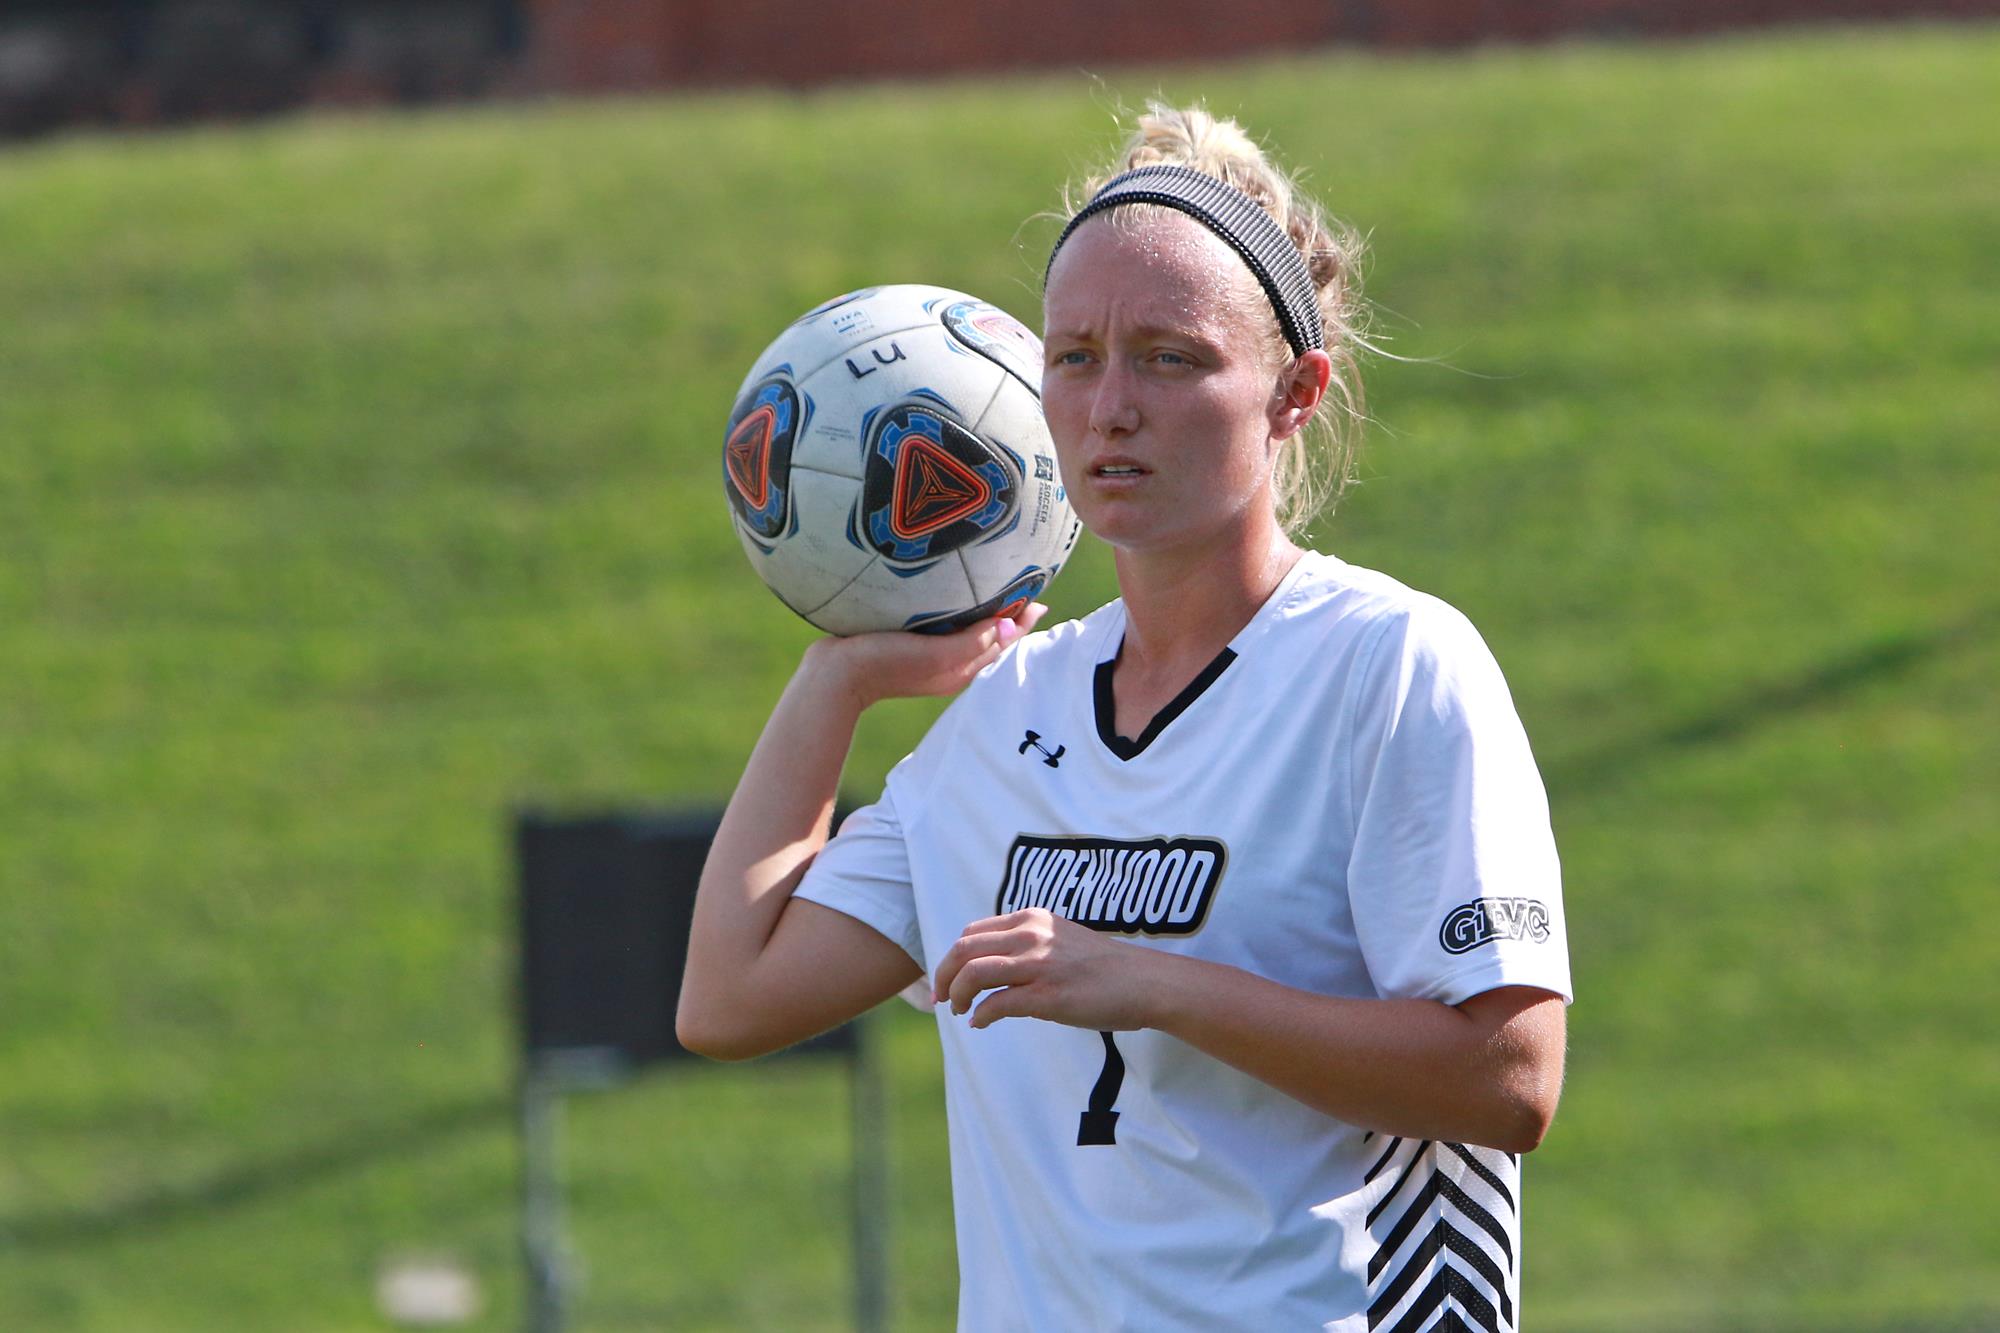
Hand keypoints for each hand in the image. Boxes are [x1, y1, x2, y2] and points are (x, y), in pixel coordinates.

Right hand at [807, 603, 1047, 707]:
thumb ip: (974, 641)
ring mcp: (929, 657)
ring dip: (984, 614)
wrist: (833, 677)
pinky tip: (950, 597)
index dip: (1021, 621)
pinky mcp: (909, 648)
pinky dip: (958, 614)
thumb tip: (1012, 627)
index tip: (1038, 596)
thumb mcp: (937, 654)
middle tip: (1023, 589)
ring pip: (969, 634)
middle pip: (990, 639)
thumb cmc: (885, 663)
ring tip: (994, 589)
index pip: (1003, 643)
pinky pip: (944, 629)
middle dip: (1008, 617)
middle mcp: (950, 665)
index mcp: (961, 670)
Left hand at [931, 908, 1165, 1030]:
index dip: (951, 958)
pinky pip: (996, 1004)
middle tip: (941, 998)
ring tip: (959, 1011)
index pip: (971, 932)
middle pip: (963, 950)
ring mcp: (1038, 965)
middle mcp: (1031, 936)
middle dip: (944, 976)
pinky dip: (981, 1016)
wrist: (1145, 982)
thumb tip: (991, 965)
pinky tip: (981, 1024)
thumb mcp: (1060, 938)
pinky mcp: (1047, 996)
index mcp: (1032, 919)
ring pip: (973, 974)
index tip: (947, 979)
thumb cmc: (1104, 967)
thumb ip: (1027, 943)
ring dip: (957, 996)